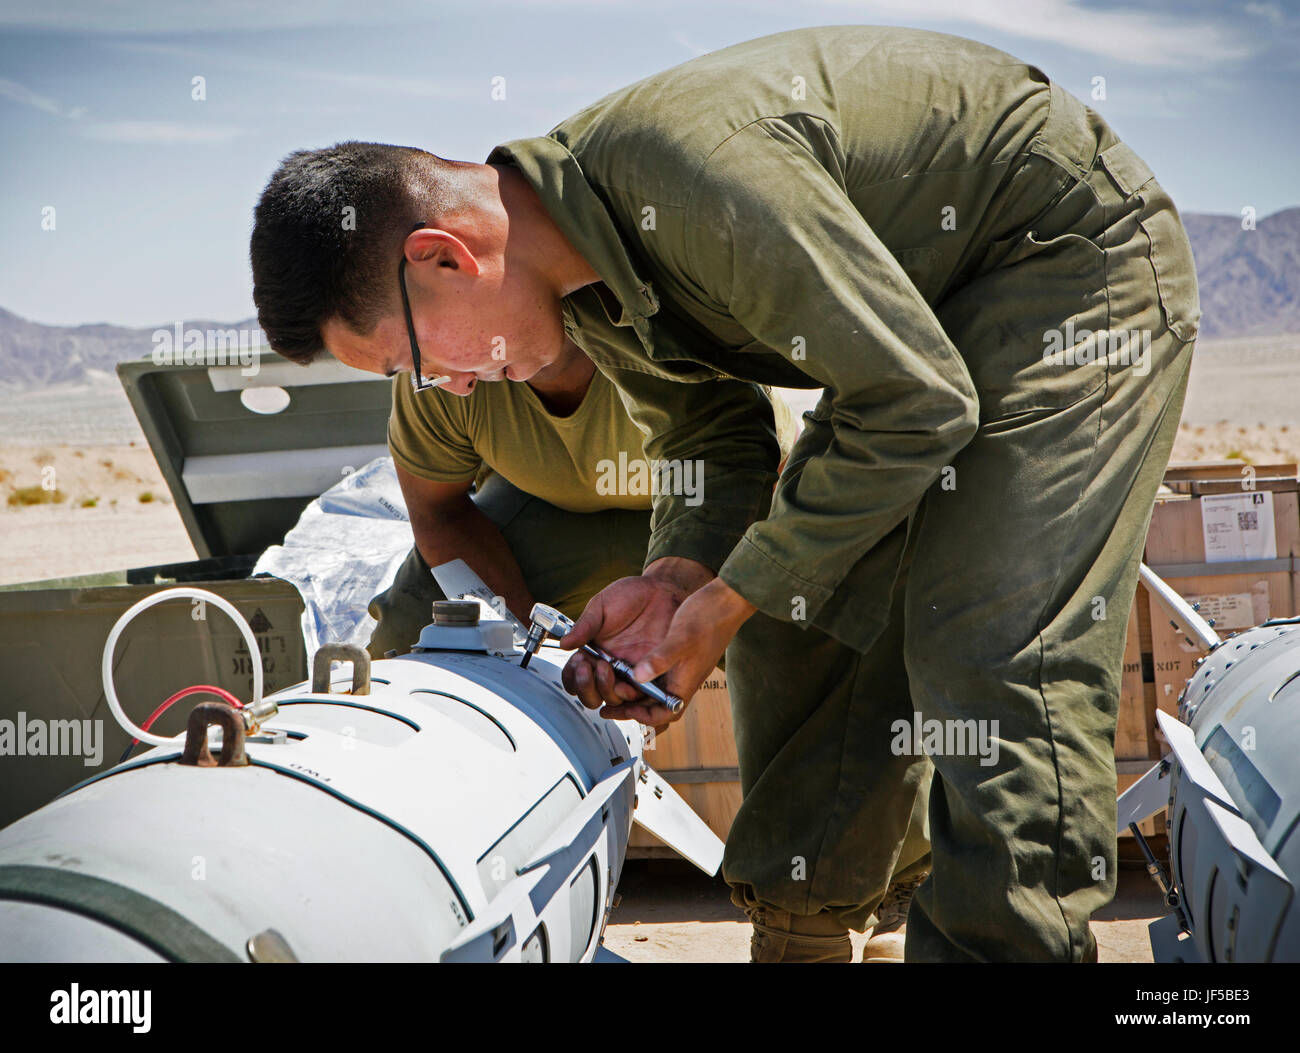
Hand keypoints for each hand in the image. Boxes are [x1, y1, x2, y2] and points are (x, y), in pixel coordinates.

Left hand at [560, 562, 755, 724]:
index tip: (616, 709)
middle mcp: (682, 679)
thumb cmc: (709, 619)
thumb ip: (660, 658)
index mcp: (685, 682)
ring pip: (652, 691)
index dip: (639, 716)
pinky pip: (655, 674)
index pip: (663, 714)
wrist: (725, 600)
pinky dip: (638, 676)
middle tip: (606, 705)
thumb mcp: (681, 638)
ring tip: (610, 686)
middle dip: (630, 708)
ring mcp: (680, 668)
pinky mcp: (676, 656)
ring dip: (632, 692)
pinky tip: (624, 667)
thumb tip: (638, 676)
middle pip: (654, 706)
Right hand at [560, 573, 686, 721]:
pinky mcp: (651, 675)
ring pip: (613, 700)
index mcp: (593, 653)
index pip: (575, 677)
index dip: (572, 677)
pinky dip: (632, 694)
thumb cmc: (630, 595)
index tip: (578, 663)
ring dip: (607, 690)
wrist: (662, 590)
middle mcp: (609, 667)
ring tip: (607, 668)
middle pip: (592, 696)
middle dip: (587, 688)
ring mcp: (630, 673)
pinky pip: (640, 695)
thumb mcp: (601, 607)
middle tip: (591, 668)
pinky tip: (631, 678)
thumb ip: (584, 626)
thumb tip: (564, 644)